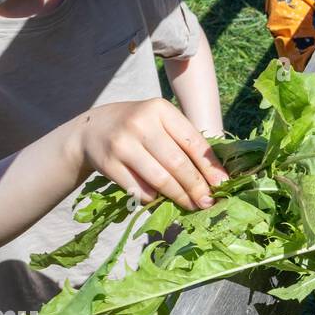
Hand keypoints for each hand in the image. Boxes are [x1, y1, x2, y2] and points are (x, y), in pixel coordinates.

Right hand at [70, 99, 228, 210]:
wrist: (91, 129)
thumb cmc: (138, 127)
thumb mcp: (160, 121)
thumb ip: (184, 141)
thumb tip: (215, 176)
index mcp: (160, 110)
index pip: (193, 143)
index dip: (210, 167)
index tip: (222, 184)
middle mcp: (141, 124)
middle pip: (178, 163)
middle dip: (197, 187)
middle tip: (208, 202)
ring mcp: (122, 143)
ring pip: (160, 179)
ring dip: (179, 196)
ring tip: (192, 205)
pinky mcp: (108, 163)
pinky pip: (138, 189)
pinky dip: (153, 198)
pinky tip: (161, 199)